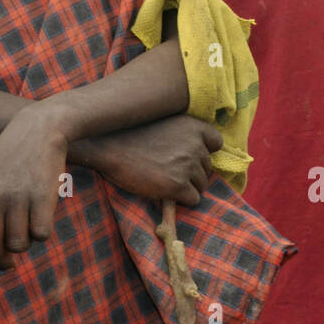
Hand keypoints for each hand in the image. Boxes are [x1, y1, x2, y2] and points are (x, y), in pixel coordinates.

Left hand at [0, 103, 69, 274]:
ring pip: (19, 244)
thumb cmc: (12, 157)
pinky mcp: (42, 198)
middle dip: (2, 261)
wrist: (39, 128)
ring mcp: (17, 199)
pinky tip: (43, 214)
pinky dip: (43, 231)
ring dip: (25, 242)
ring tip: (28, 226)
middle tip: (9, 264)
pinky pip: (41, 235)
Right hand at [80, 115, 222, 205]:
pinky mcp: (178, 185)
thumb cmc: (130, 136)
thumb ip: (183, 134)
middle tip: (168, 171)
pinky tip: (164, 191)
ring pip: (201, 186)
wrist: (108, 147)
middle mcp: (195, 144)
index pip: (216, 142)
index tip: (187, 156)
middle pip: (208, 168)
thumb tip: (197, 153)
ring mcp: (187, 165)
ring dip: (186, 187)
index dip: (203, 152)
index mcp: (192, 126)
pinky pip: (193, 200)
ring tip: (163, 180)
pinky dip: (181, 200)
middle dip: (192, 173)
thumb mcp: (163, 123)